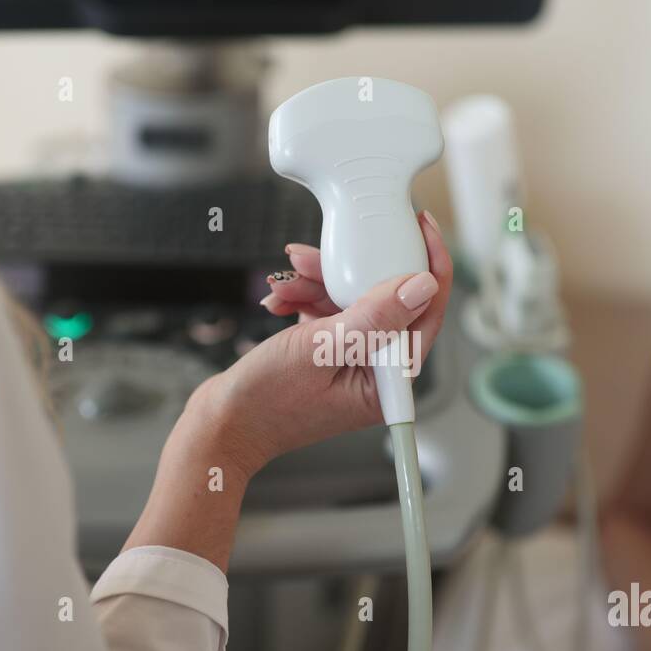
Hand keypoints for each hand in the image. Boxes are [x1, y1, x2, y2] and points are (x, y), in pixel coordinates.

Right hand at [123, 211, 452, 571]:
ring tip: (287, 281)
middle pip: (386, 300)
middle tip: (320, 254)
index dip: (428, 266)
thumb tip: (422, 286)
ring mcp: (354, 361)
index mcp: (390, 380)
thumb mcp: (321, 348)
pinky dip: (306, 299)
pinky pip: (331, 311)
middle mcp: (378, 372)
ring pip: (353, 300)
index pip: (426, 314)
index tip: (421, 228)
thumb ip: (374, 317)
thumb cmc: (266, 401)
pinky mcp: (331, 352)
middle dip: (351, 271)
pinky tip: (282, 299)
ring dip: (318, 284)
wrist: (222, 422)